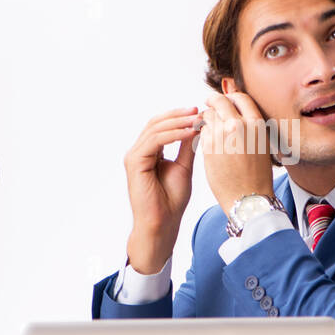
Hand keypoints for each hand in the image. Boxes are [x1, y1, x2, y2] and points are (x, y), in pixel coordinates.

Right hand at [123, 106, 200, 273]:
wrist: (163, 223)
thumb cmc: (172, 201)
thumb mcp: (184, 168)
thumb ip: (187, 147)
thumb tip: (198, 127)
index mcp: (149, 152)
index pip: (161, 126)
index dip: (179, 117)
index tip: (200, 112)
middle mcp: (139, 152)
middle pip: (156, 123)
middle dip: (178, 115)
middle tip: (198, 110)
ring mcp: (134, 156)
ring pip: (155, 129)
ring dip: (178, 122)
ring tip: (196, 119)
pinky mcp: (135, 162)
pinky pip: (154, 141)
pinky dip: (173, 134)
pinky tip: (189, 132)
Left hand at [201, 81, 275, 216]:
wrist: (248, 197)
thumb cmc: (257, 175)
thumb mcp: (262, 145)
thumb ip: (250, 126)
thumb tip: (237, 113)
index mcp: (256, 124)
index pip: (240, 98)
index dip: (231, 97)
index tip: (225, 99)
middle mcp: (239, 125)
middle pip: (220, 102)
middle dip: (213, 101)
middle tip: (208, 103)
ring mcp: (222, 135)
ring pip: (208, 115)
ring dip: (206, 118)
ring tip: (206, 124)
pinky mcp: (208, 146)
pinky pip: (202, 130)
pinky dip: (202, 132)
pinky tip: (206, 139)